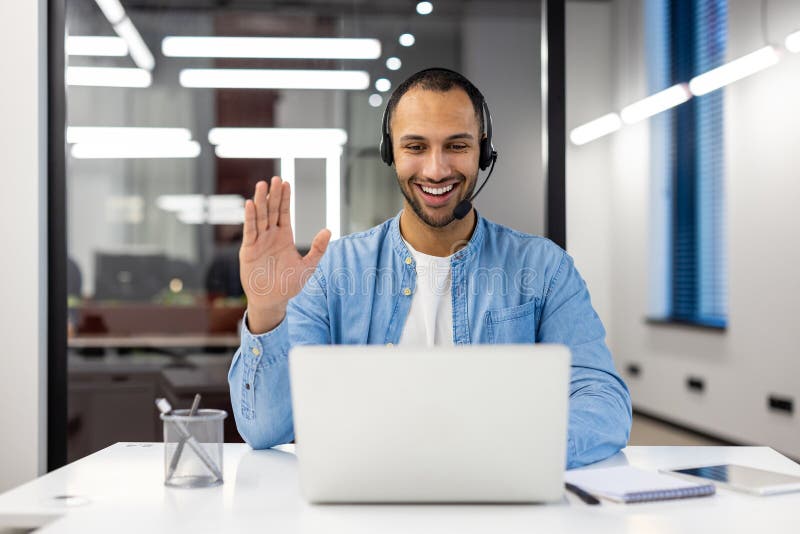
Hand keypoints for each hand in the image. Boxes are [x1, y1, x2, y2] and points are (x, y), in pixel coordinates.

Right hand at [239, 177, 330, 333]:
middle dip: (273, 195)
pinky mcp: (248, 249)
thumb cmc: (289, 284)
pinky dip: (250, 218)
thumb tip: (328, 230)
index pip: (284, 213)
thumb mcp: (308, 266)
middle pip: (271, 211)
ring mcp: (259, 241)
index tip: (285, 183)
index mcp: (284, 237)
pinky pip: (250, 231)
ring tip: (262, 185)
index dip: (284, 198)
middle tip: (274, 179)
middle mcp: (270, 235)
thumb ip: (318, 249)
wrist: (272, 300)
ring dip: (260, 201)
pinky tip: (250, 204)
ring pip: (260, 217)